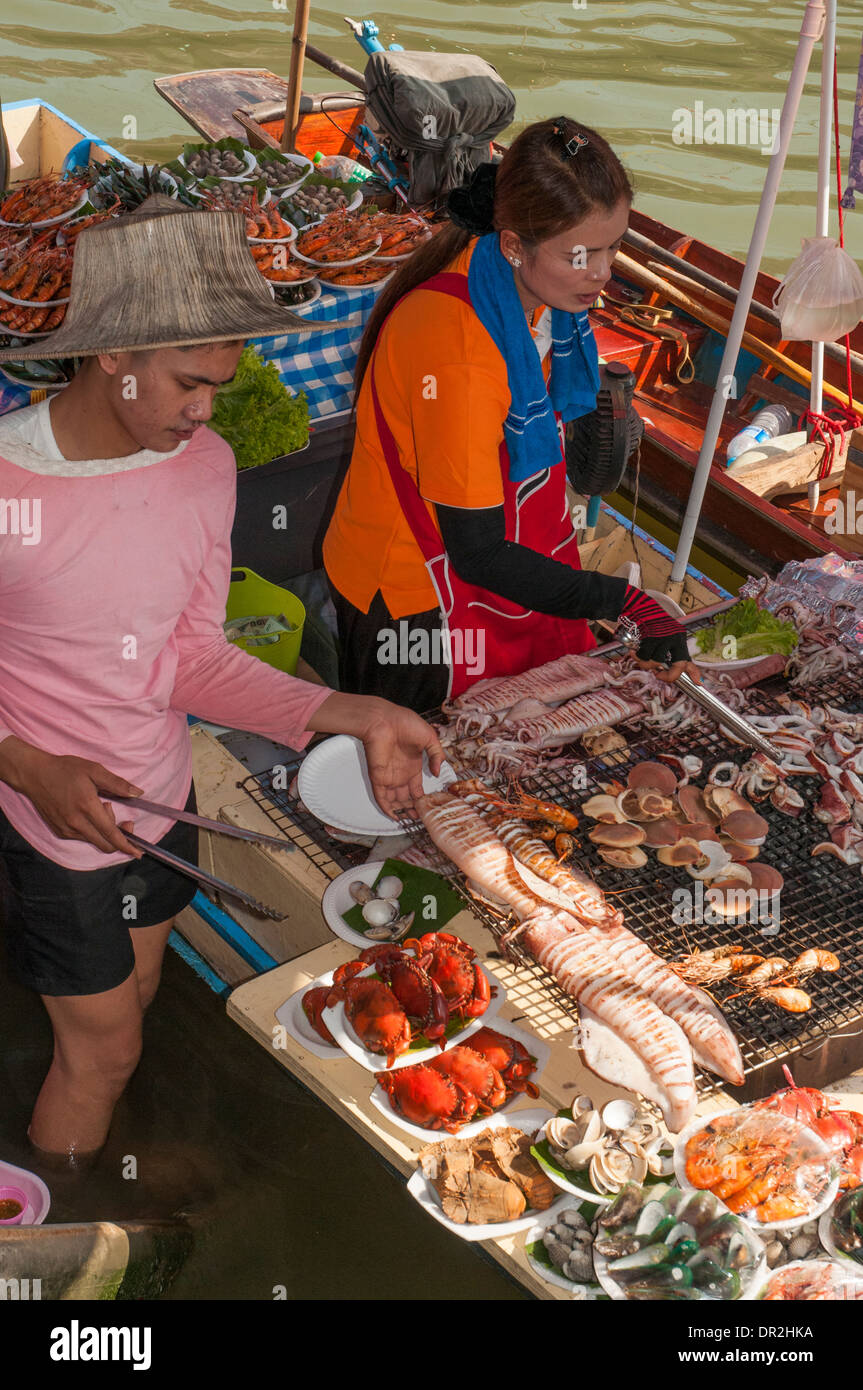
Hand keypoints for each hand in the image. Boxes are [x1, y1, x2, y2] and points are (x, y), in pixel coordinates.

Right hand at [0, 736, 143, 855]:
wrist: (34, 775)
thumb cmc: (65, 770)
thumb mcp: (94, 770)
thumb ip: (117, 784)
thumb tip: (138, 793)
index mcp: (86, 807)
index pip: (111, 833)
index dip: (127, 845)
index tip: (138, 853)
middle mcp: (76, 823)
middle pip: (105, 844)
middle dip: (120, 839)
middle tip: (125, 822)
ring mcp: (66, 829)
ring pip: (94, 841)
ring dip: (104, 831)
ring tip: (100, 807)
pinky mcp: (59, 831)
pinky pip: (82, 837)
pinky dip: (92, 830)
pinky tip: (87, 813)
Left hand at [307, 694, 444, 819]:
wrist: (384, 720)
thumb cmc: (405, 723)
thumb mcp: (429, 737)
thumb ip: (436, 754)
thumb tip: (437, 771)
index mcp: (413, 766)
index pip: (417, 789)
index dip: (422, 800)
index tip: (429, 809)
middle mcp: (400, 774)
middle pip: (406, 798)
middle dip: (412, 810)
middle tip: (420, 820)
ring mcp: (389, 777)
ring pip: (394, 801)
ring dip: (401, 812)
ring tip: (410, 823)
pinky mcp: (378, 777)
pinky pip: (381, 797)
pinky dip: (386, 808)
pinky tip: (394, 818)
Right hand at [619, 585, 701, 684]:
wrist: (641, 606)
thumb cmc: (651, 623)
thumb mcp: (664, 636)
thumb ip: (666, 651)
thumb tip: (663, 669)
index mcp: (680, 638)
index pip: (689, 659)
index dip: (694, 673)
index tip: (698, 682)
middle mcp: (676, 638)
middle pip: (679, 664)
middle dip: (669, 675)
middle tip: (658, 675)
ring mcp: (665, 637)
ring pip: (657, 661)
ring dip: (646, 663)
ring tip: (640, 657)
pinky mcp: (652, 635)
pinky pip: (645, 654)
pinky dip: (638, 656)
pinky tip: (634, 651)